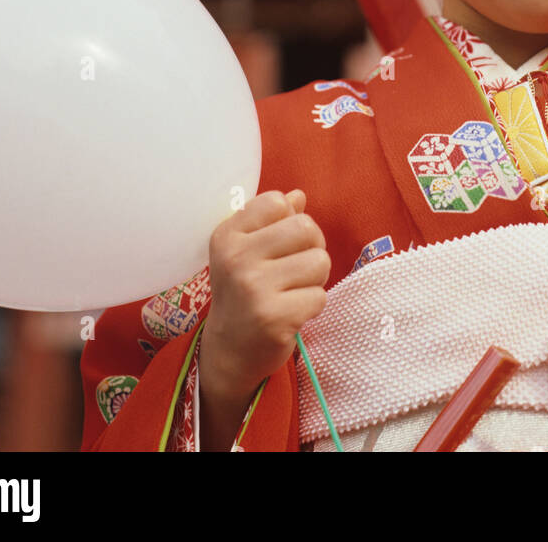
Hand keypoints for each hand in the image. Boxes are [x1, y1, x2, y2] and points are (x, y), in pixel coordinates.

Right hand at [200, 189, 330, 401]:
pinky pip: (320, 296)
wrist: (229, 351)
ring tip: (292, 292)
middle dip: (311, 248)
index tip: (280, 244)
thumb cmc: (245, 291)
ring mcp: (253, 289)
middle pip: (306, 228)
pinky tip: (291, 314)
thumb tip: (298, 195)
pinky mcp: (274, 318)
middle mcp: (236, 258)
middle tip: (294, 271)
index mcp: (228, 235)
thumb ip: (274, 221)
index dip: (292, 220)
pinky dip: (313, 305)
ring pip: (319, 261)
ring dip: (314, 279)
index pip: (277, 202)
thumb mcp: (249, 250)